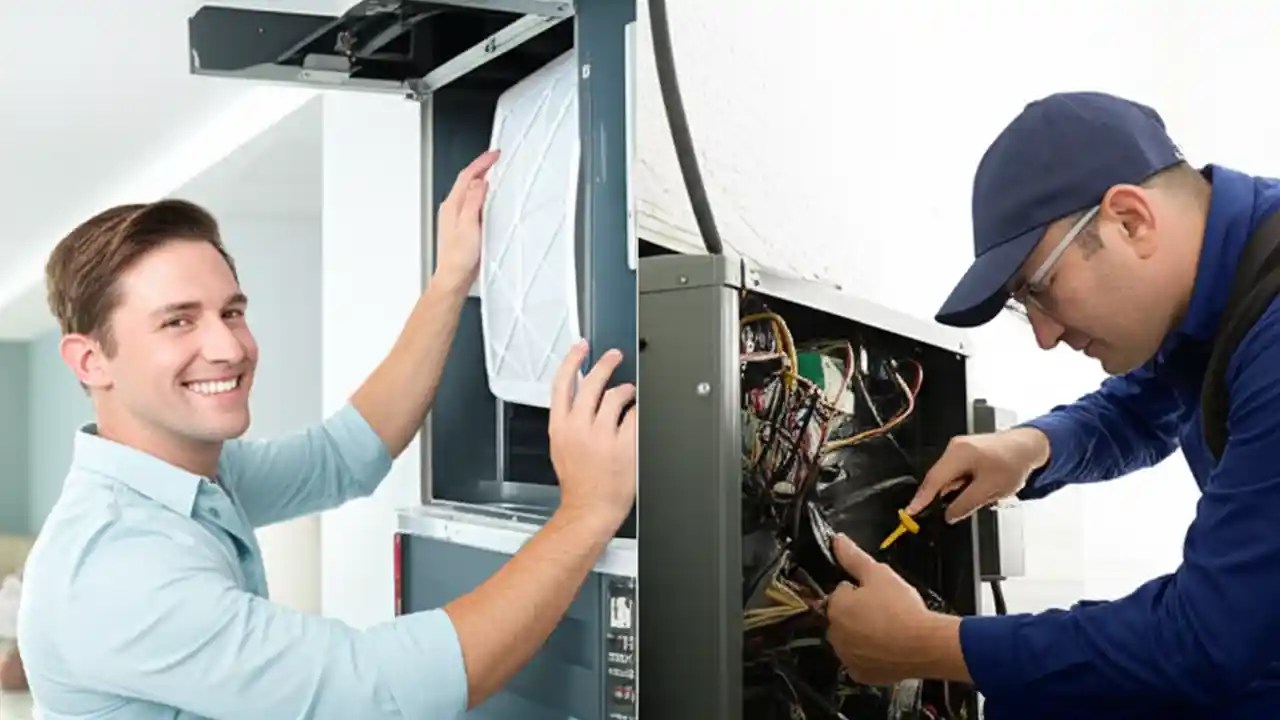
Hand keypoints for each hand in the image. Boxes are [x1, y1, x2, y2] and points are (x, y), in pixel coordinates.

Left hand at [435, 150, 499, 289]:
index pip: (466, 176)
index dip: (481, 163)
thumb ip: (473, 201)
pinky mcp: (463, 227)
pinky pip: (472, 204)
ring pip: (469, 192)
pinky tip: (490, 201)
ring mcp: (456, 218)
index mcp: (452, 206)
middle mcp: (452, 210)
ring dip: (482, 181)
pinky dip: (482, 197)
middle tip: (495, 160)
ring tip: (494, 174)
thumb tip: (479, 182)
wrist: (454, 278)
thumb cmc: (458, 257)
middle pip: (466, 181)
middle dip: (481, 168)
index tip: (494, 155)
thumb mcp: (468, 225)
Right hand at [548, 340, 637, 528]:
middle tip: (614, 356)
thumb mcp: (560, 447)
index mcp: (559, 427)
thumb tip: (580, 397)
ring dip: (625, 390)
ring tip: (628, 394)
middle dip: (605, 364)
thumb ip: (568, 420)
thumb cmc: (577, 483)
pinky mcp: (625, 445)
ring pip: (615, 396)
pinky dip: (637, 412)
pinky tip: (637, 416)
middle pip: (592, 383)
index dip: (572, 360)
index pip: (562, 384)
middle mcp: (579, 428)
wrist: (590, 509)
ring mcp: (603, 436)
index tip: (580, 346)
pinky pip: (635, 416)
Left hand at [825, 535, 963, 684]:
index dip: (859, 590)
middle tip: (884, 611)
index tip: (876, 593)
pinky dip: (870, 656)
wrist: (924, 645)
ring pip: (851, 640)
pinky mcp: (860, 674)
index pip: (840, 593)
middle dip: (858, 613)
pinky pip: (861, 661)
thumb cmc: (902, 609)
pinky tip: (887, 648)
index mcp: (835, 607)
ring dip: (862, 634)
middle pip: (843, 617)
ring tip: (888, 629)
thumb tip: (838, 540)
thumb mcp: (878, 573)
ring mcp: (846, 656)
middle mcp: (835, 633)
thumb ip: (854, 556)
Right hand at [906, 427, 1050, 523]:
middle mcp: (955, 448)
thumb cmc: (1013, 462)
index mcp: (958, 454)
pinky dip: (967, 484)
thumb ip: (965, 504)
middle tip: (966, 506)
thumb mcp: (990, 490)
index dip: (921, 499)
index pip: (933, 481)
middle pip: (941, 479)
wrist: (1029, 446)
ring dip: (963, 490)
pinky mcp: (967, 452)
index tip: (910, 511)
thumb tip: (950, 515)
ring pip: (951, 478)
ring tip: (987, 491)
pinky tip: (985, 485)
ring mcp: (961, 449)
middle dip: (951, 496)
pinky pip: (959, 473)